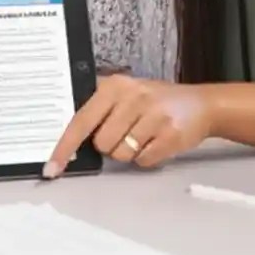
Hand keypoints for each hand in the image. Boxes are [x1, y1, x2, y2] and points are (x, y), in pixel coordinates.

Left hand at [43, 75, 211, 177]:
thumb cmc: (156, 102)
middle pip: (101, 144)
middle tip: (128, 132)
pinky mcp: (170, 134)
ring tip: (145, 135)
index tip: (52, 168)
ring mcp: (154, 115)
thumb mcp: (126, 93)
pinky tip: (157, 141)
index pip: (81, 120)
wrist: (201, 104)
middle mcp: (134, 97)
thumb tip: (68, 139)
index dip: (65, 147)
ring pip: (121, 155)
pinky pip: (143, 161)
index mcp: (116, 86)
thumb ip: (99, 110)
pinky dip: (147, 157)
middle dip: (111, 146)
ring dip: (130, 153)